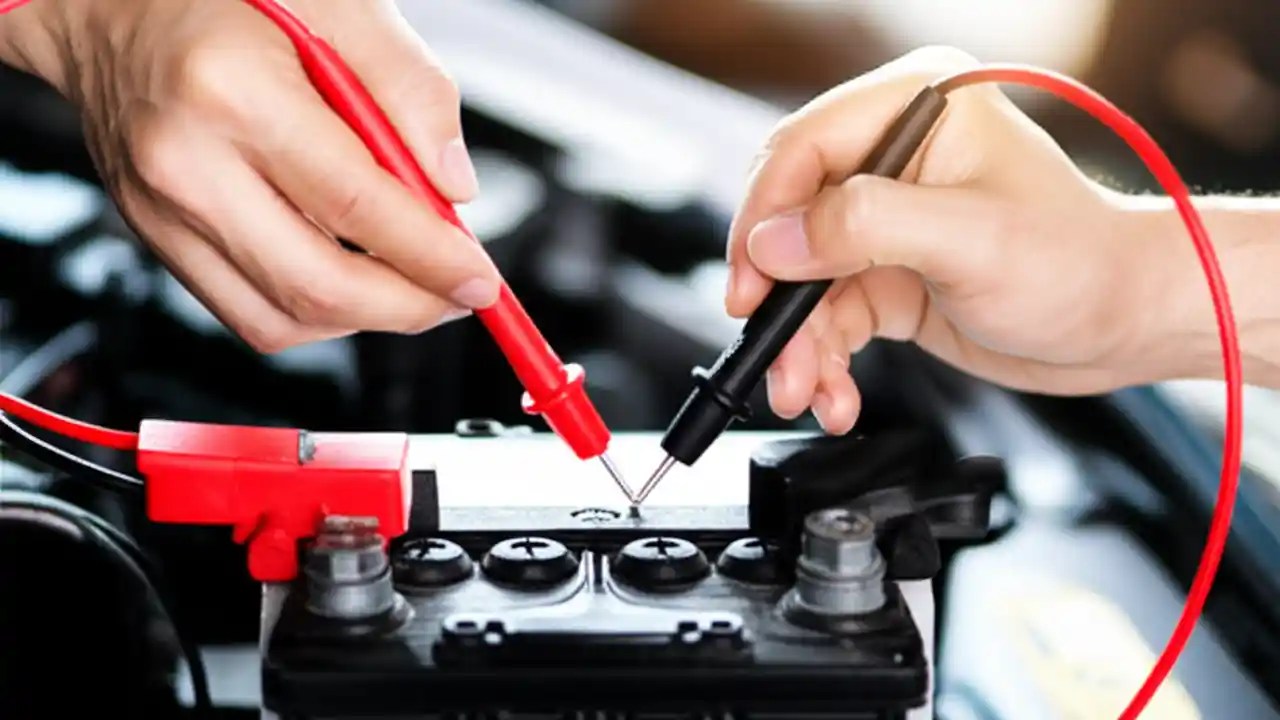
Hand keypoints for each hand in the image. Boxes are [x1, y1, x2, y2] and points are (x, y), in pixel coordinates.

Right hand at [1, 0, 497, 351]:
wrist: (110, 6)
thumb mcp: (340, 5)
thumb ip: (412, 89)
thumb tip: (454, 188)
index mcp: (232, 91)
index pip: (357, 208)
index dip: (432, 258)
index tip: (480, 280)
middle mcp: (185, 164)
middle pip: (319, 286)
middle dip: (410, 307)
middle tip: (459, 295)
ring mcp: (161, 212)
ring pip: (284, 319)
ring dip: (367, 319)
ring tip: (411, 284)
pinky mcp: (157, 240)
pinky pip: (250, 316)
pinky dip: (317, 316)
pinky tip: (351, 279)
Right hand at [726, 47, 1169, 433]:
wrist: (1124, 323)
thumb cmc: (1079, 263)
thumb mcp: (969, 240)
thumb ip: (863, 228)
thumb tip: (773, 241)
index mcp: (915, 109)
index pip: (801, 149)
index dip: (765, 217)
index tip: (752, 281)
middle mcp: (892, 158)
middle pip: (790, 219)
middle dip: (777, 295)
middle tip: (773, 350)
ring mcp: (887, 219)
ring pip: (802, 279)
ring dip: (798, 343)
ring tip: (806, 392)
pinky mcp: (887, 273)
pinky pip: (829, 316)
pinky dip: (824, 360)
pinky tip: (835, 393)